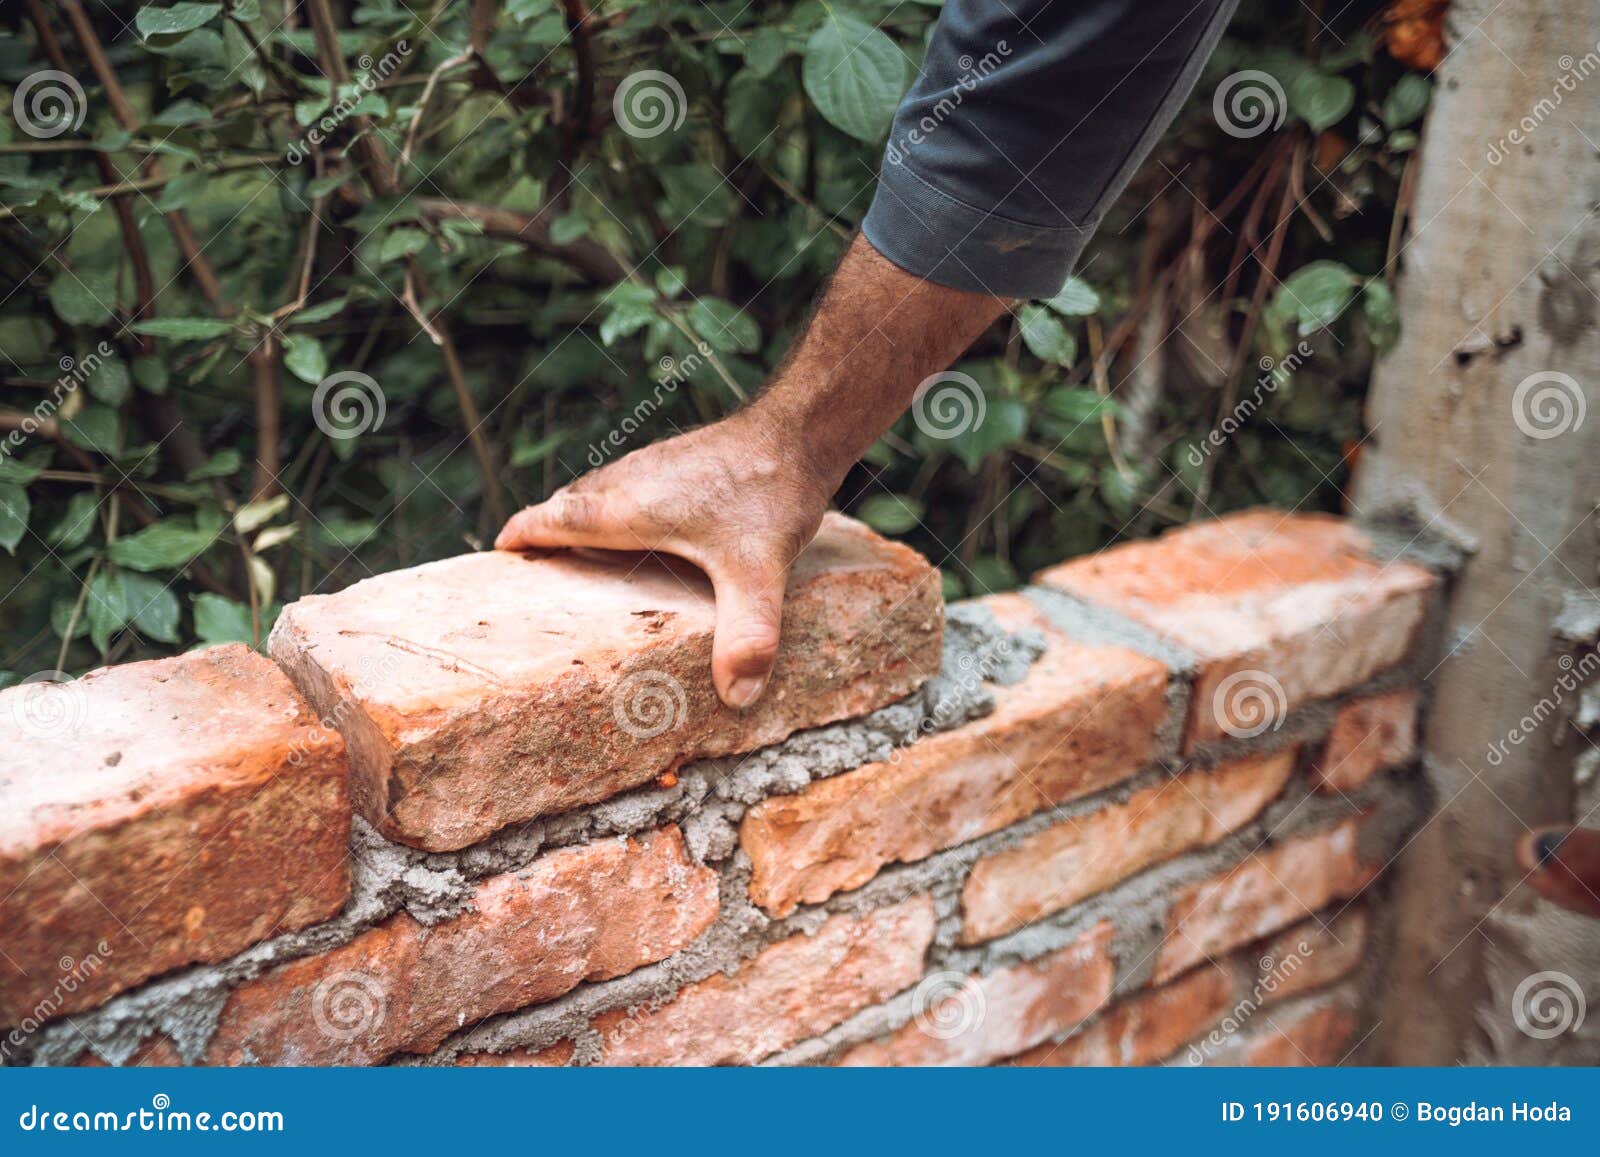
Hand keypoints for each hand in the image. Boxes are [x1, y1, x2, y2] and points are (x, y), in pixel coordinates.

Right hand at [495, 407, 832, 708]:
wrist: (800, 430)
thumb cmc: (768, 492)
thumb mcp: (758, 573)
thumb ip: (747, 634)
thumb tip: (738, 698)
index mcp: (624, 507)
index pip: (549, 520)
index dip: (520, 537)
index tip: (495, 557)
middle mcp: (627, 481)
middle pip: (567, 507)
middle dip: (543, 535)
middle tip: (531, 577)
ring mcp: (651, 465)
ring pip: (596, 493)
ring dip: (578, 519)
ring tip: (575, 559)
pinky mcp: (676, 460)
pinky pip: (625, 485)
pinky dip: (614, 509)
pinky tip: (642, 535)